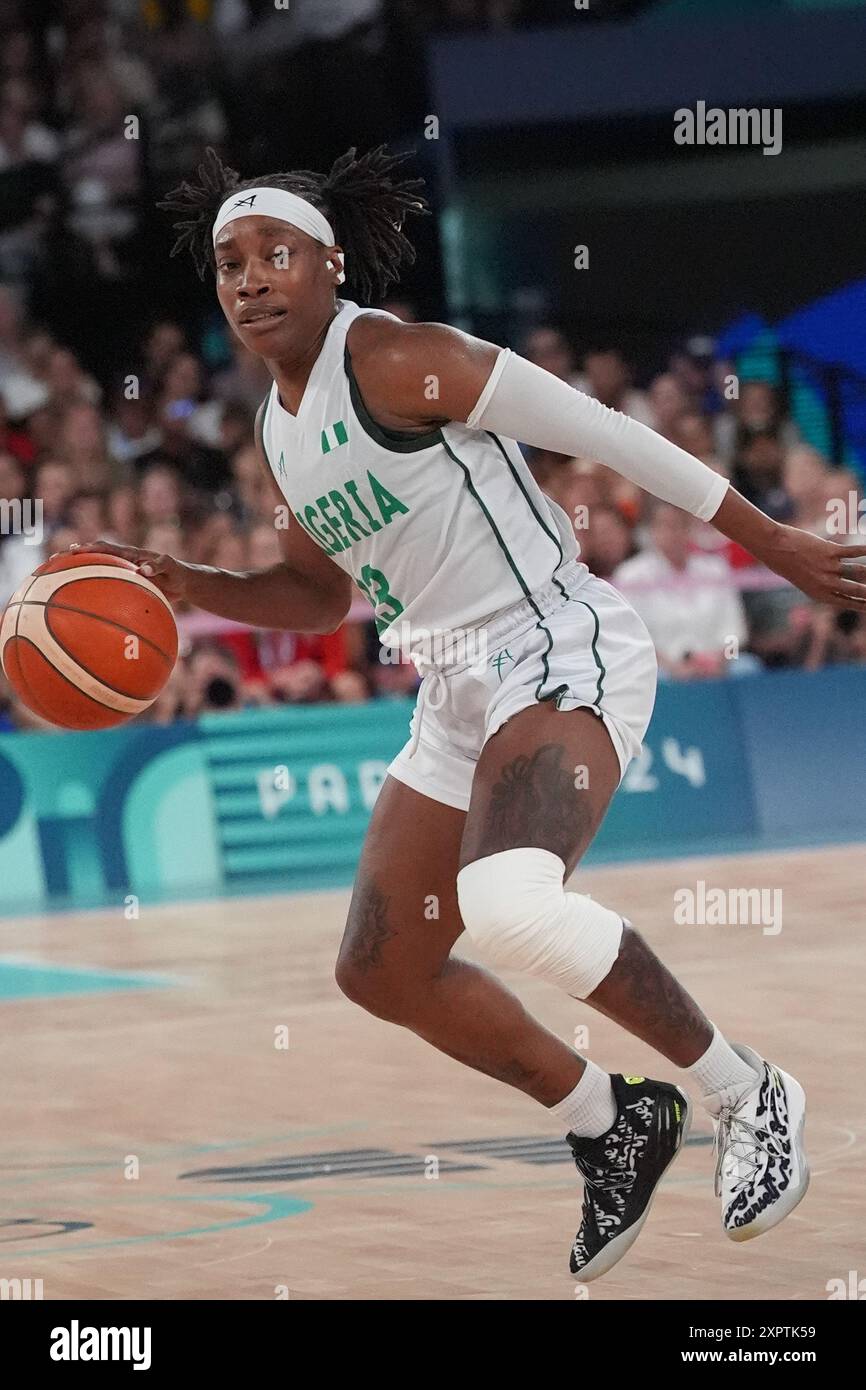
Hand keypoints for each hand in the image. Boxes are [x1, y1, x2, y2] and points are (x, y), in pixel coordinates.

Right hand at [65, 540, 189, 602]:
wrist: (183, 583)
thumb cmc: (178, 573)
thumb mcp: (171, 568)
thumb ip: (159, 566)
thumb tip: (143, 569)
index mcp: (130, 554)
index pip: (105, 548)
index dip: (88, 548)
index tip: (71, 551)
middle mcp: (122, 562)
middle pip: (92, 557)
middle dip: (72, 557)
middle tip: (52, 561)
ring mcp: (122, 573)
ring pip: (95, 572)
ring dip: (77, 574)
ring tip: (56, 580)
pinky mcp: (125, 585)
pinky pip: (106, 588)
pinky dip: (93, 593)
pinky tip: (80, 606)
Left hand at [759, 526, 865, 607]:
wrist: (775, 548)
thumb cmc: (789, 565)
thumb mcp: (805, 582)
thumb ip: (824, 586)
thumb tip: (842, 586)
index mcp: (820, 595)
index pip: (849, 603)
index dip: (864, 605)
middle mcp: (826, 584)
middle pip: (858, 590)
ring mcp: (828, 568)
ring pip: (859, 571)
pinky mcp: (829, 551)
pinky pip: (854, 551)